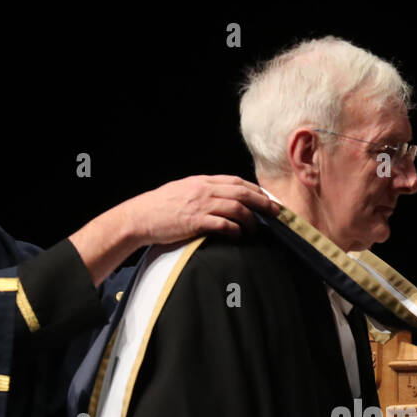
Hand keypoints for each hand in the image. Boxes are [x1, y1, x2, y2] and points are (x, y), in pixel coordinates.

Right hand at [126, 175, 277, 245]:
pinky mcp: (196, 222)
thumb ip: (203, 192)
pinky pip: (224, 225)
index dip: (256, 190)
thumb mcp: (184, 191)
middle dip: (263, 203)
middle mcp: (204, 190)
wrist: (139, 217)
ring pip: (237, 208)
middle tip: (276, 213)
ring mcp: (200, 205)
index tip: (268, 199)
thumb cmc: (160, 207)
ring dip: (251, 219)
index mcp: (202, 181)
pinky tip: (240, 235)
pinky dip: (236, 230)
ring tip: (257, 229)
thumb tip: (223, 198)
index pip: (237, 181)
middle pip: (242, 192)